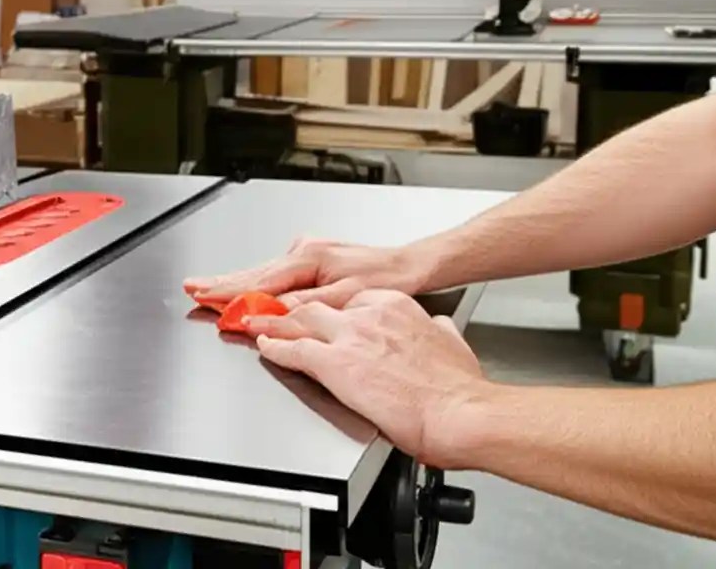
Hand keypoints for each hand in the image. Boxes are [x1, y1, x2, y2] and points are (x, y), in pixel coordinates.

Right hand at [183, 239, 431, 309]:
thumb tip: (270, 314)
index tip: (207, 299)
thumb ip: (304, 306)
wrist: (411, 265)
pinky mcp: (312, 259)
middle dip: (222, 282)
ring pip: (262, 272)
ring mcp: (307, 253)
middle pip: (254, 273)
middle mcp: (304, 250)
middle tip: (192, 286)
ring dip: (235, 282)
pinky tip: (242, 285)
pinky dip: (255, 281)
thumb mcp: (345, 298)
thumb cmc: (386, 279)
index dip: (230, 293)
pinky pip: (275, 274)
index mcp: (309, 257)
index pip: (259, 282)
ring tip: (207, 286)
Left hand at [246, 290, 489, 468]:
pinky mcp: (335, 363)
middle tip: (274, 312)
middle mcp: (369, 314)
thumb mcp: (452, 342)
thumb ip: (437, 331)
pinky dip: (275, 348)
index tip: (321, 315)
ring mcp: (350, 336)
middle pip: (319, 306)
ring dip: (274, 324)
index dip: (330, 310)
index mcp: (395, 306)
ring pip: (300, 321)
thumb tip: (437, 329)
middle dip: (293, 310)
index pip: (349, 302)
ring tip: (256, 324)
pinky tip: (265, 347)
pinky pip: (294, 350)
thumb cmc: (457, 390)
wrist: (458, 413)